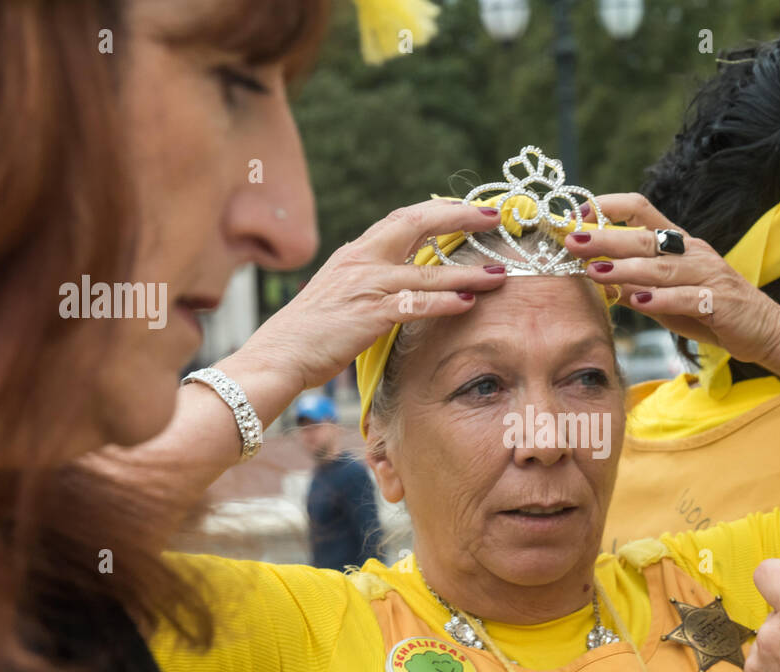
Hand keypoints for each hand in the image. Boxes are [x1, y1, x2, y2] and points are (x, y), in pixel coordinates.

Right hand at [245, 199, 508, 390]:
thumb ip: (372, 279)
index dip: (442, 210)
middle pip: (417, 224)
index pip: (404, 218)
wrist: (279, 354)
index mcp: (356, 253)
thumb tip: (407, 278)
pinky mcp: (369, 315)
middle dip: (459, 218)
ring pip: (427, 271)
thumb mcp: (342, 292)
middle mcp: (361, 260)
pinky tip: (468, 303)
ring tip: (499, 273)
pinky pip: (415, 304)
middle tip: (494, 218)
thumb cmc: (311, 330)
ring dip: (467, 271)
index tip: (473, 209)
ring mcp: (366, 285)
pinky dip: (444, 301)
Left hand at [562, 192, 779, 367]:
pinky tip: (638, 301)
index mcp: (679, 244)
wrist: (766, 333)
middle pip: (644, 237)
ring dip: (626, 269)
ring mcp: (708, 275)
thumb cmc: (713, 313)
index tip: (578, 215)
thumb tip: (596, 280)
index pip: (641, 210)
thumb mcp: (668, 299)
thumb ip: (636, 287)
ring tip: (595, 271)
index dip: (609, 207)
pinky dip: (661, 300)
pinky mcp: (719, 302)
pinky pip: (686, 298)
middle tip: (572, 241)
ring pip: (661, 267)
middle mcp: (693, 252)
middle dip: (605, 238)